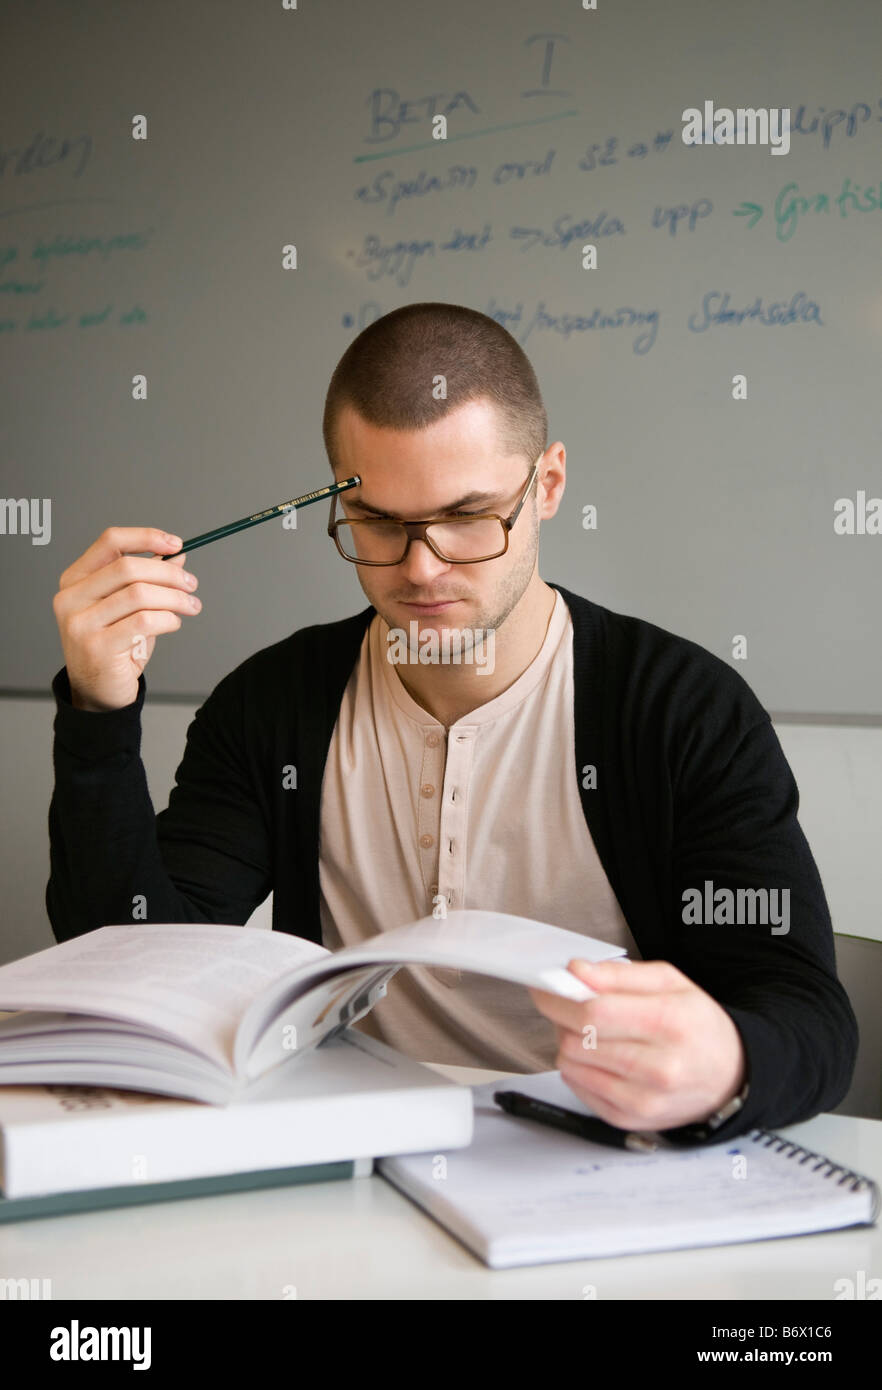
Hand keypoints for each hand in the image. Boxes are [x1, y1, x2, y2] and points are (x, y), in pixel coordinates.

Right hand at [52, 527, 200, 711]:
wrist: (98, 691)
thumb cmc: (114, 646)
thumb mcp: (129, 607)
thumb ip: (147, 580)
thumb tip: (177, 556)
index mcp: (75, 579)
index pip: (110, 542)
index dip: (146, 537)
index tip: (177, 544)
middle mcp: (71, 597)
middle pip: (128, 567)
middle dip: (169, 574)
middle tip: (191, 584)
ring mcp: (81, 623)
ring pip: (140, 594)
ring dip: (175, 598)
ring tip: (190, 606)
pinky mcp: (98, 647)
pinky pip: (145, 621)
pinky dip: (169, 619)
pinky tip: (174, 623)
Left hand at [528, 959, 746, 1131]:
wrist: (730, 1074)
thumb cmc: (697, 1024)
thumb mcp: (669, 981)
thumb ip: (618, 973)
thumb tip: (577, 971)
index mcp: (669, 1022)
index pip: (594, 1012)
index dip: (560, 996)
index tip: (547, 987)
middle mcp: (659, 1067)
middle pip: (578, 1039)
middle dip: (563, 1017)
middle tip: (572, 1006)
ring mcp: (644, 1099)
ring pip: (572, 1065)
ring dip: (570, 1043)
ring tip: (592, 1032)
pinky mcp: (629, 1119)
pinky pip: (578, 1088)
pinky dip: (579, 1068)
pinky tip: (600, 1057)